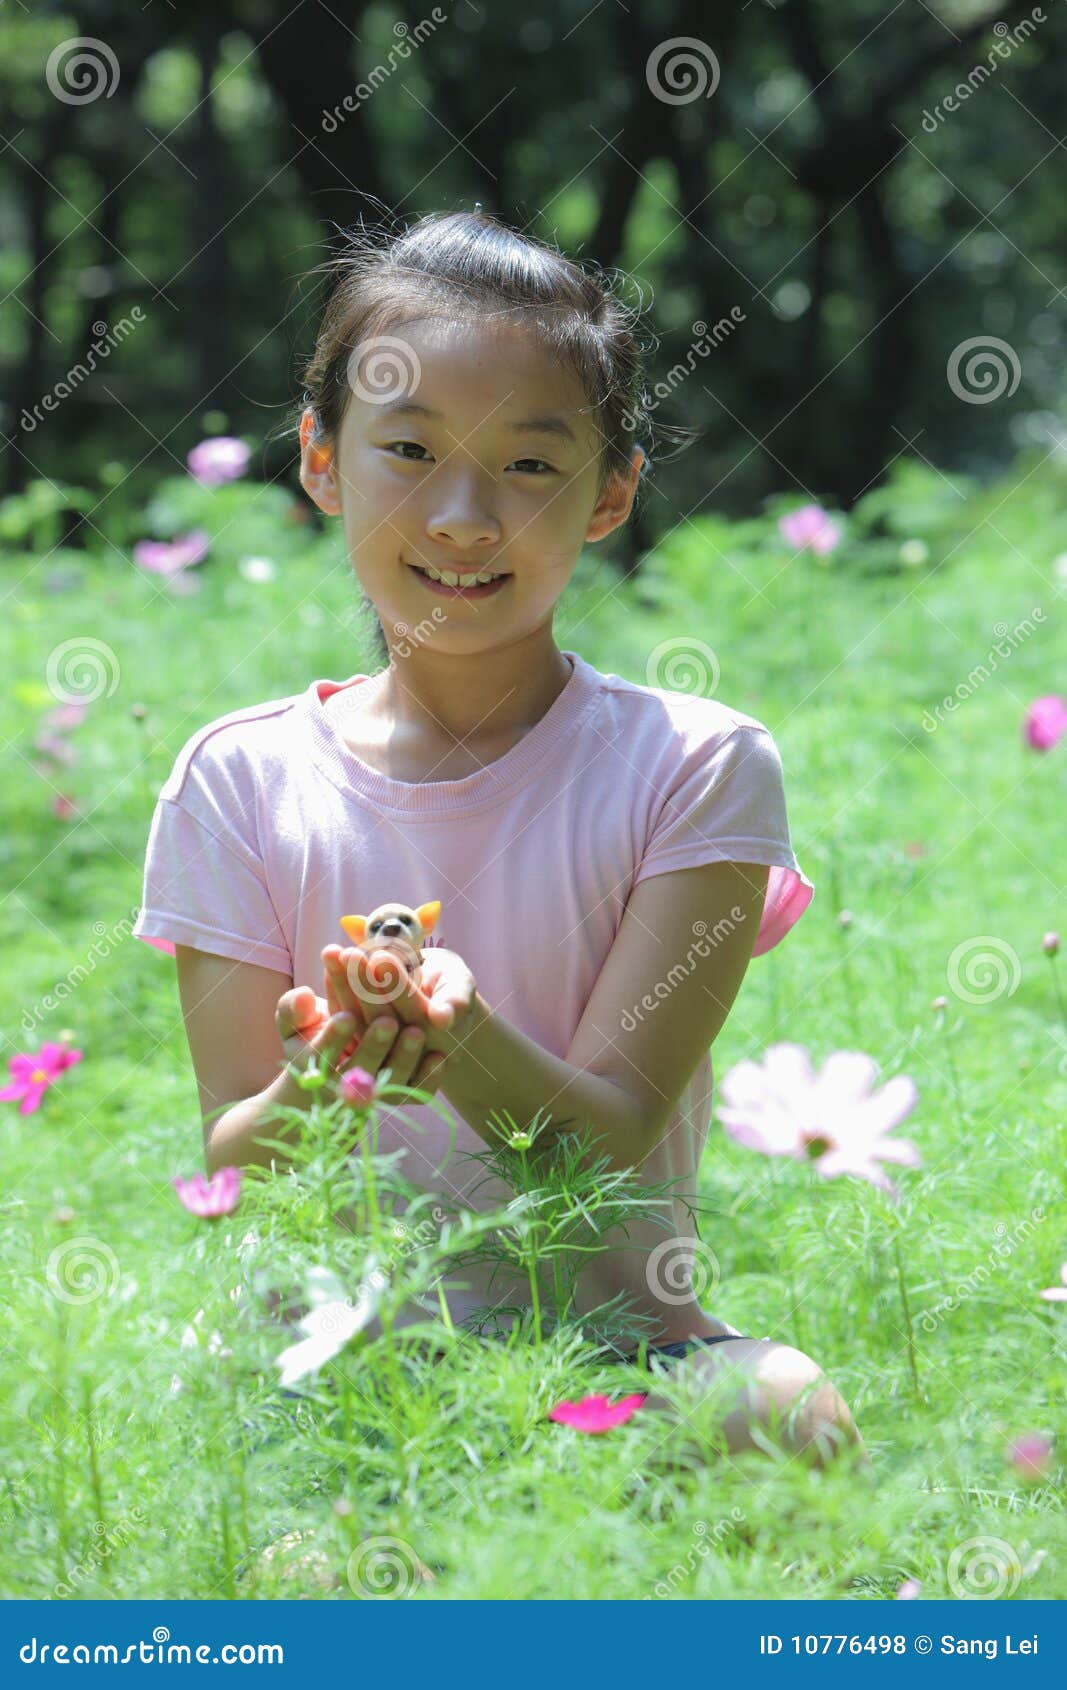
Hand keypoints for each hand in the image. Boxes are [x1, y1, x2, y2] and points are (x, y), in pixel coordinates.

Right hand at [274, 983, 429, 1093]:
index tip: (345, 1016)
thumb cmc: (311, 1035)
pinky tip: (439, 1055)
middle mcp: (344, 1087)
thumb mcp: (294, 1022)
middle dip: (373, 1045)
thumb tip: (304, 995)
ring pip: (391, 1083)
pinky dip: (429, 1076)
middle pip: (361, 1071)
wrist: (333, 1072)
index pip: (321, 1056)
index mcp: (314, 1068)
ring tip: (416, 1032)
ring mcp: (376, 1094)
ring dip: (404, 1058)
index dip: (333, 1037)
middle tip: (387, 1021)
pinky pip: (418, 1092)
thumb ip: (291, 1008)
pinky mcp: (401, 1095)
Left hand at [324, 943, 479, 1073]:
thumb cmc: (451, 986)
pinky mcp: (359, 1045)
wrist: (433, 999)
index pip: (413, 1011)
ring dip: (343, 984)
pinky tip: (326, 968)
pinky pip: (344, 1019)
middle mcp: (409, 1052)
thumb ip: (455, 999)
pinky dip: (334, 991)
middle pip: (382, 1017)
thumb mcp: (459, 984)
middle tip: (350, 953)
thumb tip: (442, 1019)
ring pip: (359, 1019)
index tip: (381, 956)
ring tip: (333, 952)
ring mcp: (381, 1051)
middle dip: (365, 982)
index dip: (396, 985)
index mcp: (438, 1040)